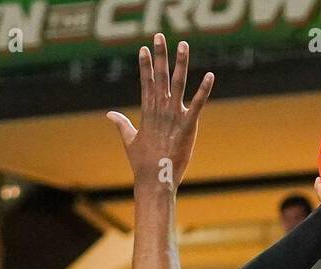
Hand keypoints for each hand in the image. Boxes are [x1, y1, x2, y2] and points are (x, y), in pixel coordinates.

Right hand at [107, 34, 212, 190]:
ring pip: (178, 84)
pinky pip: (197, 104)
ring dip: (181, 64)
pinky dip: (204, 90)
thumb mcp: (129, 140)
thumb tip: (109, 115)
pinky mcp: (188, 126)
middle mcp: (160, 110)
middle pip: (160, 77)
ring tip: (184, 45)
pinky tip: (210, 76)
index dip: (145, 65)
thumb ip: (121, 124)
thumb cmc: (142, 163)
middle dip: (160, 55)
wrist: (155, 180)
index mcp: (147, 112)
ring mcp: (174, 117)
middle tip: (160, 36)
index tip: (144, 48)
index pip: (146, 82)